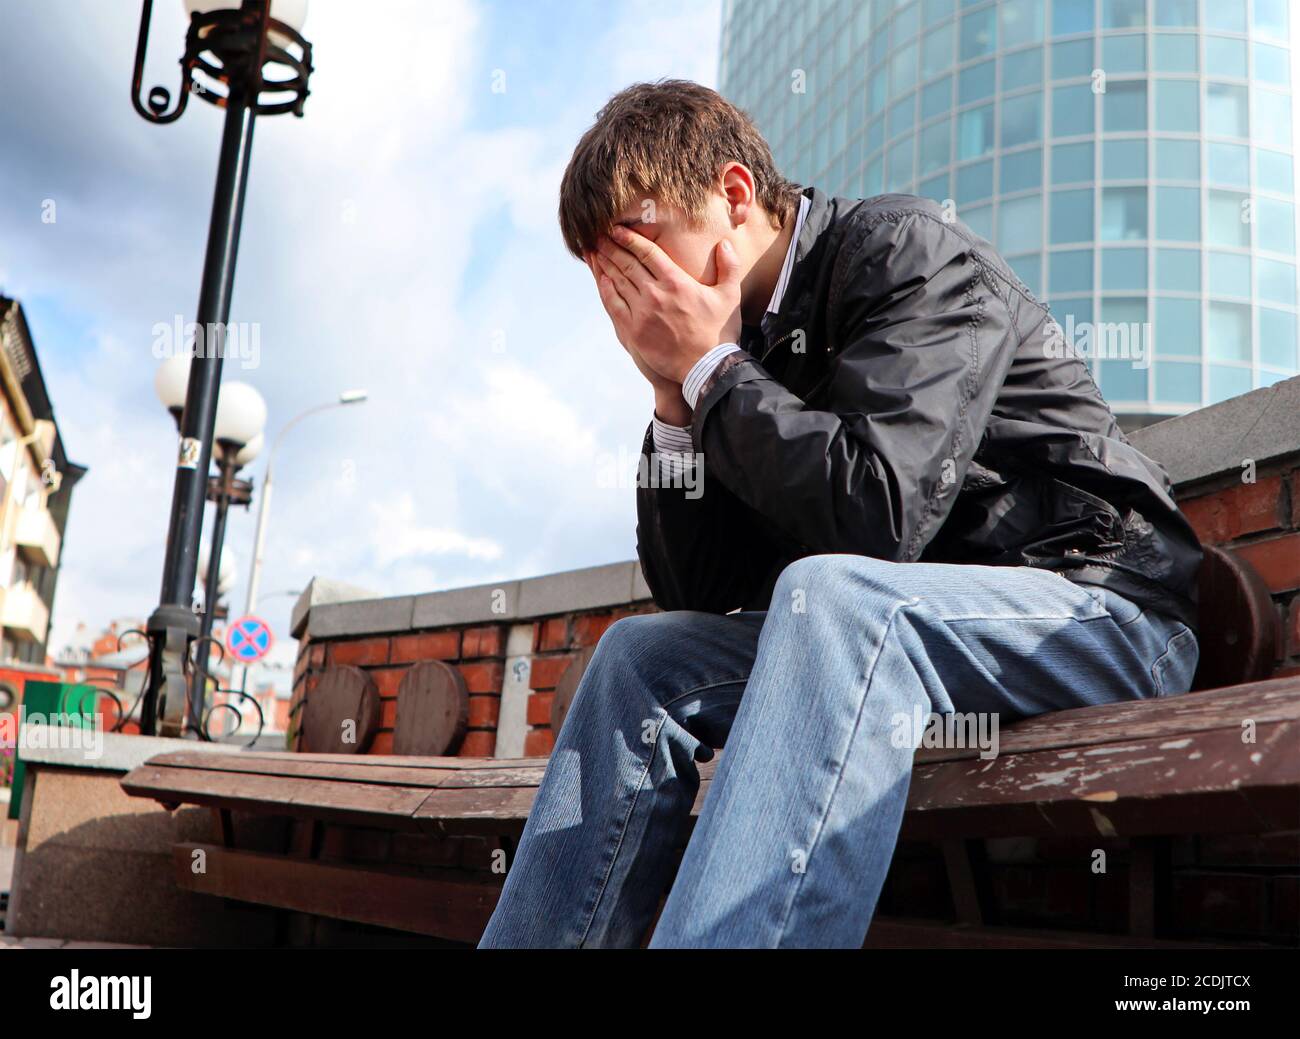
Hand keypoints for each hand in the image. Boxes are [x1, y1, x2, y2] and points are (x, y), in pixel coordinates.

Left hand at [591, 226, 741, 384]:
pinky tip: (600, 280)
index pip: (647, 252)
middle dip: (611, 247)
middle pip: (627, 264)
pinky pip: (614, 305)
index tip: (617, 229)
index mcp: (676, 282)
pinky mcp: (633, 332)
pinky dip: (605, 290)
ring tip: (595, 252)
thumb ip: (729, 267)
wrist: (706, 368)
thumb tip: (724, 243)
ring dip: (604, 264)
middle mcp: (655, 294)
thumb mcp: (730, 296)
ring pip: (617, 282)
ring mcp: (641, 313)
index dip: (630, 238)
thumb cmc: (719, 332)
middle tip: (598, 235)